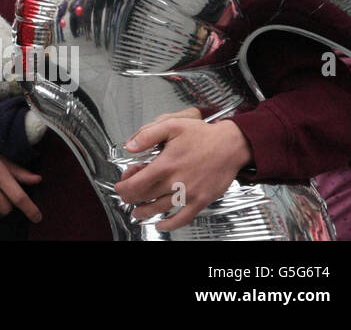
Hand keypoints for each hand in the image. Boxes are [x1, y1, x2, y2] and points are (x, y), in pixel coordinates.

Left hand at [115, 108, 251, 231]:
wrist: (230, 145)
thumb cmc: (203, 135)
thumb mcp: (171, 125)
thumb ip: (147, 135)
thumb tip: (130, 146)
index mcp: (165, 165)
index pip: (136, 183)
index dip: (123, 187)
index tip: (120, 185)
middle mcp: (175, 182)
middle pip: (145, 197)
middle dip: (131, 198)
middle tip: (126, 196)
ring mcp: (189, 193)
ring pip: (160, 209)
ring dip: (145, 212)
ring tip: (137, 212)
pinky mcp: (201, 200)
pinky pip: (183, 218)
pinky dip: (170, 224)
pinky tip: (162, 225)